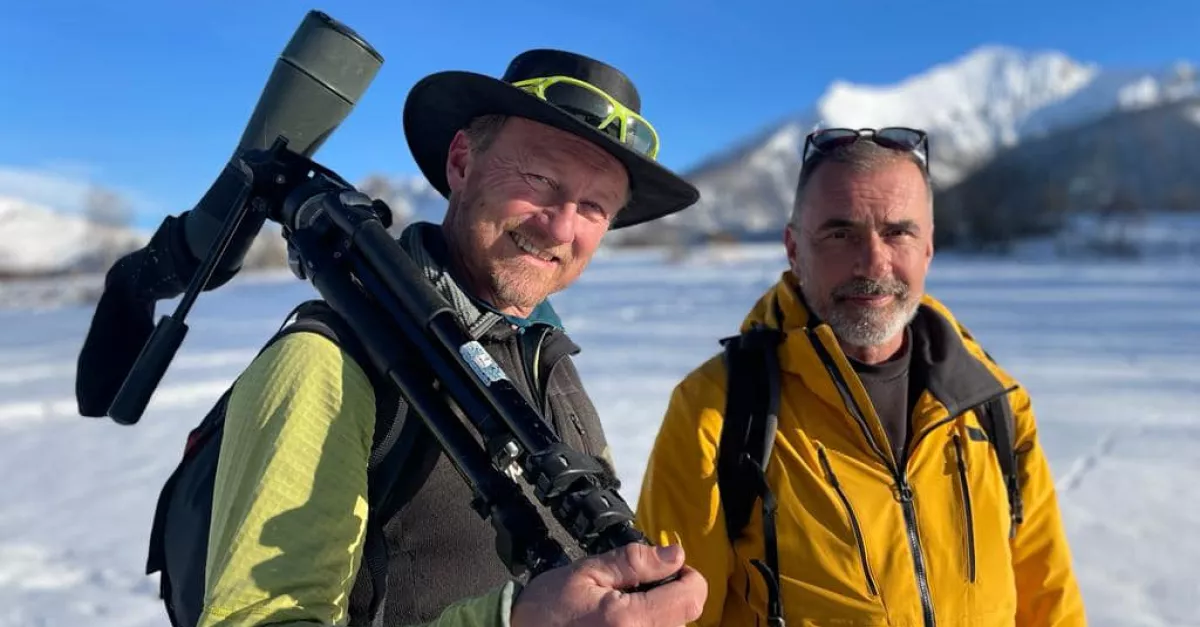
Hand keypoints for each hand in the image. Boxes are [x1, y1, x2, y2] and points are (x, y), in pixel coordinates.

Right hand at [510, 543, 705, 626]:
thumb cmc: (547, 610)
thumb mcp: (587, 572)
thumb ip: (634, 562)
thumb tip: (674, 554)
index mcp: (632, 620)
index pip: (692, 596)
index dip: (686, 575)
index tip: (665, 569)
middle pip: (686, 614)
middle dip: (669, 594)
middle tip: (634, 588)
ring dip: (659, 613)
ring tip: (624, 607)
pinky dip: (646, 626)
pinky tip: (621, 624)